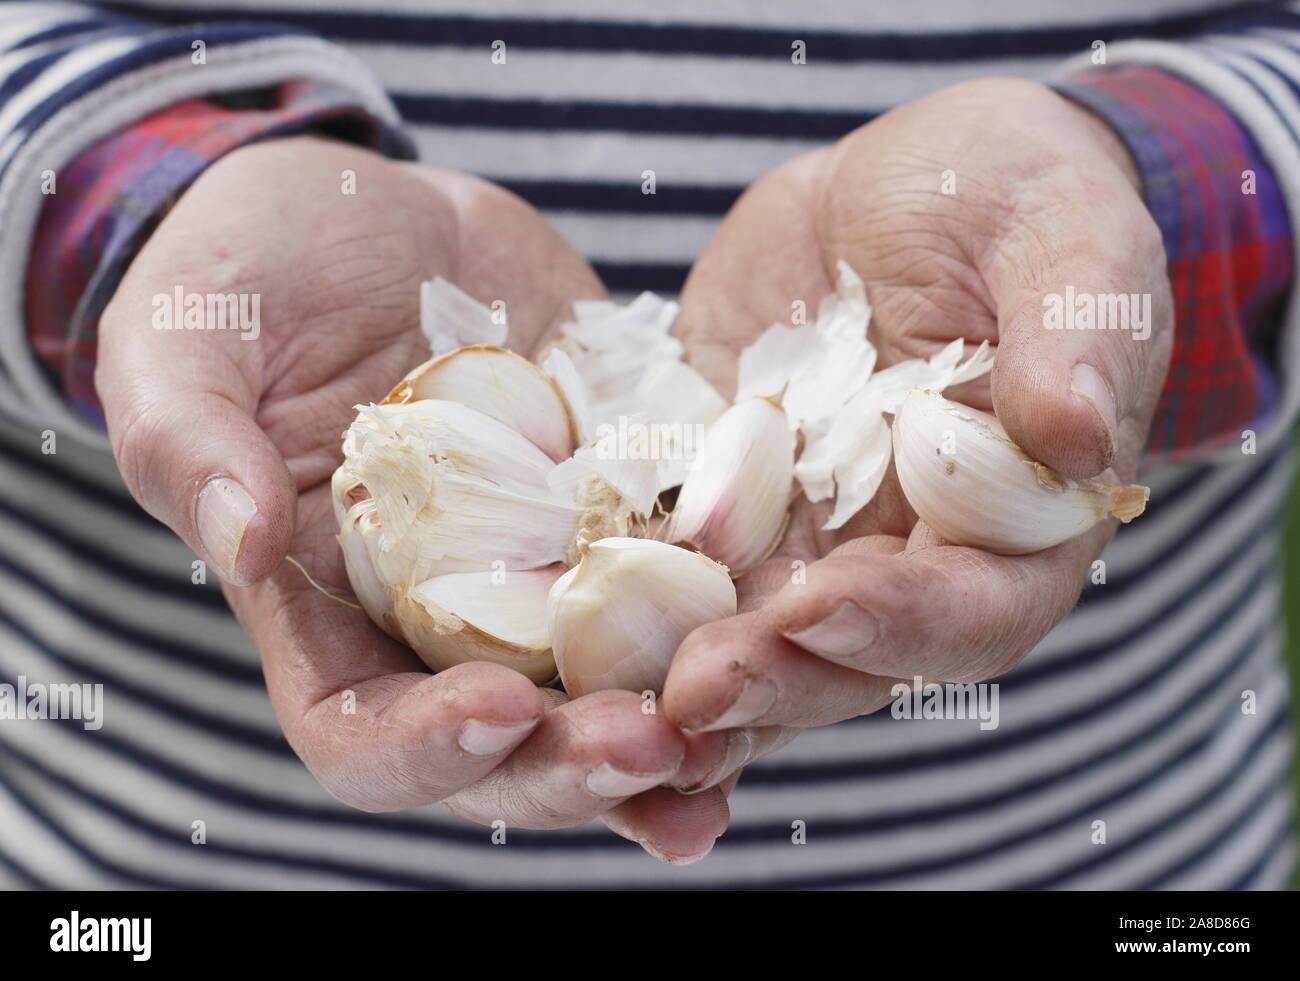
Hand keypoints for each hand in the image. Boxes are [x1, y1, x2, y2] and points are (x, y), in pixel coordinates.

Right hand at [96, 136, 728, 861]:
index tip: (496, 711)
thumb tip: (242, 543)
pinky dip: (736, 614)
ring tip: (737, 734)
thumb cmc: (247, 276)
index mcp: (325, 611)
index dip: (425, 747)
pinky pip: (689, 579)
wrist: (372, 215)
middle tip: (654, 744)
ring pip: (615, 688)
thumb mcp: (185, 342)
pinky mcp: (623, 503)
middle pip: (512, 743)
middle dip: (578, 762)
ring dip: (681, 728)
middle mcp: (443, 616)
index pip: (362, 731)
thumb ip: (193, 444)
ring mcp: (545, 567)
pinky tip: (793, 619)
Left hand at [661, 78, 1173, 783]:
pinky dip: (615, 598)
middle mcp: (906, 558)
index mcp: (1012, 526)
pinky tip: (553, 619)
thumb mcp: (1061, 237)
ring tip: (606, 696)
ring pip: (747, 637)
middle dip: (773, 676)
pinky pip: (666, 564)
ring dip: (681, 673)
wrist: (905, 191)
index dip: (902, 623)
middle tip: (691, 688)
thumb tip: (1078, 435)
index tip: (818, 604)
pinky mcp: (719, 502)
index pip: (975, 610)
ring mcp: (805, 538)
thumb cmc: (1015, 203)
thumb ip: (1077, 333)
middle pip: (847, 656)